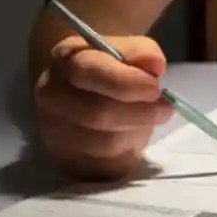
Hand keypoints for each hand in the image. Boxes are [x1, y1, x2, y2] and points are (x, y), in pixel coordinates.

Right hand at [33, 34, 173, 180]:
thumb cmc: (112, 71)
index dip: (127, 82)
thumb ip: (142, 53)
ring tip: (147, 120)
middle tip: (166, 108)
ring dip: (136, 132)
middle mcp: (51, 95)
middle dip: (140, 113)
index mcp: (66, 59)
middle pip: (97, 113)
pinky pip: (106, 165)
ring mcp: (54, 132)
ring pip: (105, 143)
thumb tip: (155, 65)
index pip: (89, 70)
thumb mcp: (127, 52)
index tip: (156, 87)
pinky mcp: (67, 161)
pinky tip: (130, 137)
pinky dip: (127, 153)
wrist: (88, 95)